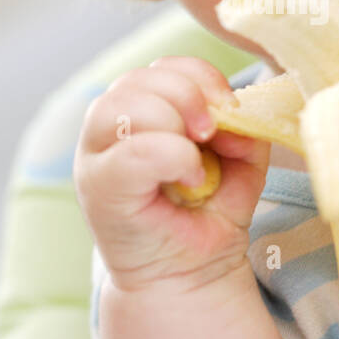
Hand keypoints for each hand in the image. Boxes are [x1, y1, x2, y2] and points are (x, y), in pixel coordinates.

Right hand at [73, 56, 269, 291]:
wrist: (190, 274)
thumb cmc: (208, 212)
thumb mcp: (241, 161)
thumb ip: (243, 127)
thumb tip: (235, 112)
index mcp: (141, 106)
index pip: (165, 65)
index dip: (202, 77)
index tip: (229, 109)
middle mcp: (109, 124)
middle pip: (141, 77)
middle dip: (189, 97)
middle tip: (212, 136)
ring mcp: (95, 154)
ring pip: (125, 104)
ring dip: (174, 124)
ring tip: (197, 164)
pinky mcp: (97, 187)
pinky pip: (131, 152)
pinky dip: (171, 158)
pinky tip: (189, 180)